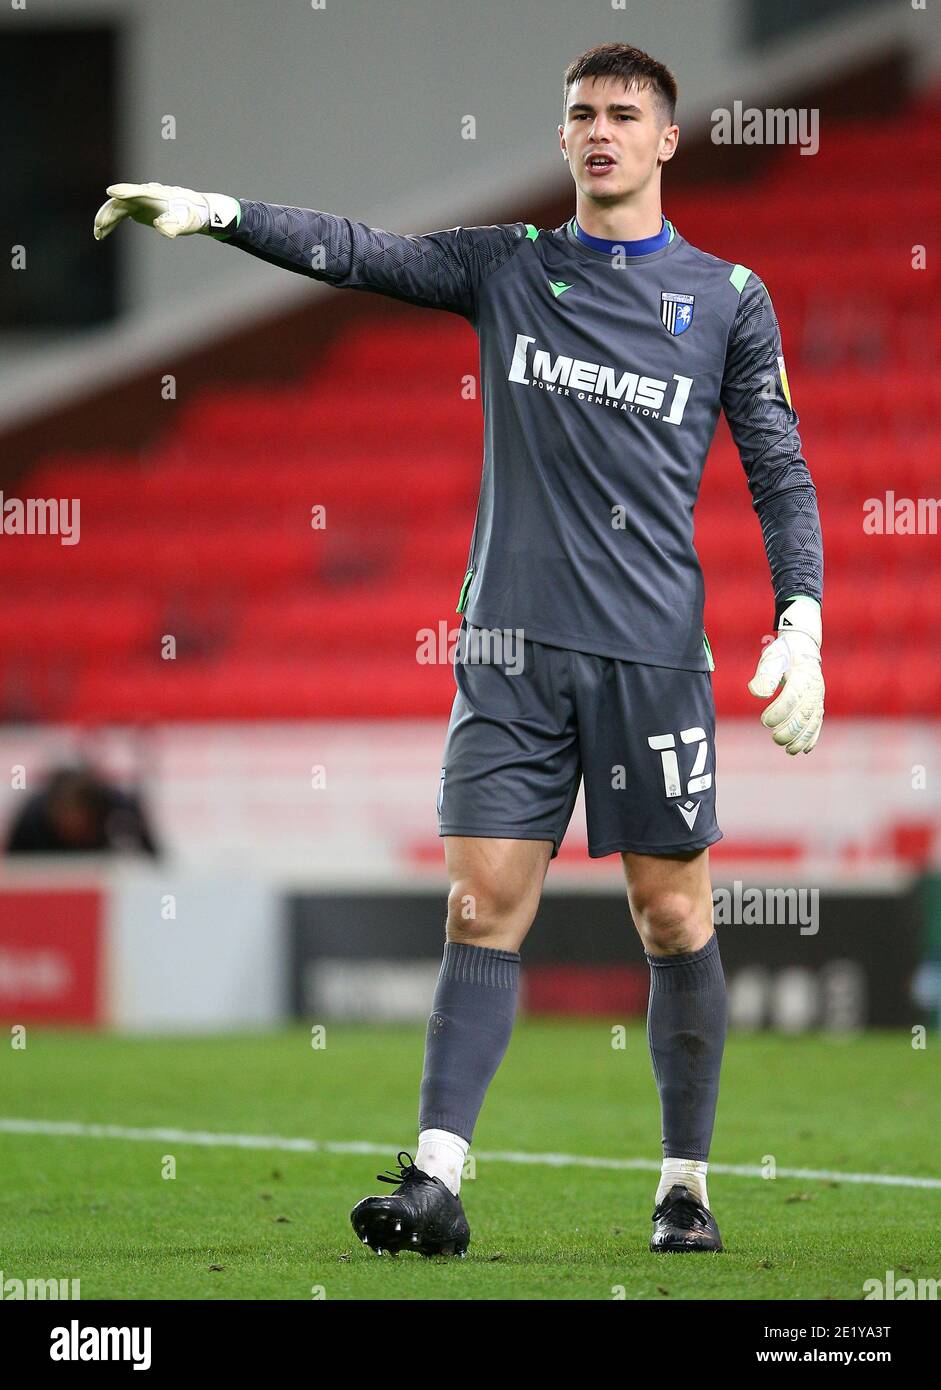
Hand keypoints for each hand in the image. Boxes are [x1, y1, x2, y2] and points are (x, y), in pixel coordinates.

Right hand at [93, 182, 239, 240]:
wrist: (194, 212)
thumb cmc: (191, 216)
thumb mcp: (185, 223)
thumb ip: (174, 225)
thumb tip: (162, 228)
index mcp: (154, 195)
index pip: (137, 191)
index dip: (125, 191)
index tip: (112, 193)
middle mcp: (143, 195)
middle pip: (121, 201)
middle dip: (109, 213)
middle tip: (100, 227)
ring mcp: (138, 201)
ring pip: (117, 208)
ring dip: (106, 219)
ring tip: (98, 235)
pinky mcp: (137, 209)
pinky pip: (119, 214)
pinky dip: (111, 223)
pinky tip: (102, 234)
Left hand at [748, 597, 823, 754]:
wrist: (803, 648)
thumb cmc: (783, 654)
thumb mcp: (772, 658)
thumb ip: (765, 675)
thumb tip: (758, 693)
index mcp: (802, 675)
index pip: (793, 697)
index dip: (780, 712)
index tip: (764, 721)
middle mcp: (814, 688)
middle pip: (805, 714)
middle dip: (790, 730)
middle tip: (775, 738)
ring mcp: (818, 698)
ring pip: (813, 722)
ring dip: (802, 738)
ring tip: (788, 750)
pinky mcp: (818, 705)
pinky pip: (818, 723)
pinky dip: (812, 737)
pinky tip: (804, 750)